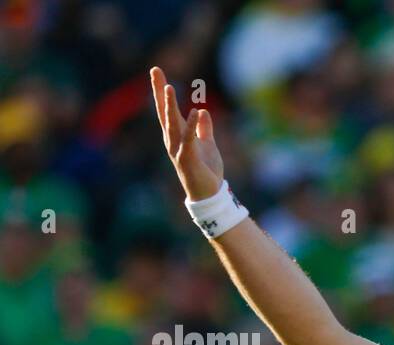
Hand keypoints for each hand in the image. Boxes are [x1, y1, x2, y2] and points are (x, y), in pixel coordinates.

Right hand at [149, 66, 222, 201]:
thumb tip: (202, 112)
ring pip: (171, 124)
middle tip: (155, 70)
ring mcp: (178, 150)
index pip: (168, 109)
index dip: (162, 91)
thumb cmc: (207, 171)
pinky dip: (190, 126)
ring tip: (168, 87)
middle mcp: (173, 140)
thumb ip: (203, 129)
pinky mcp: (187, 159)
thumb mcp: (207, 145)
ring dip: (169, 106)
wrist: (209, 195)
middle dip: (159, 91)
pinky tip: (192, 111)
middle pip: (164, 112)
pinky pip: (188, 140)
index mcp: (177, 135)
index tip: (157, 72)